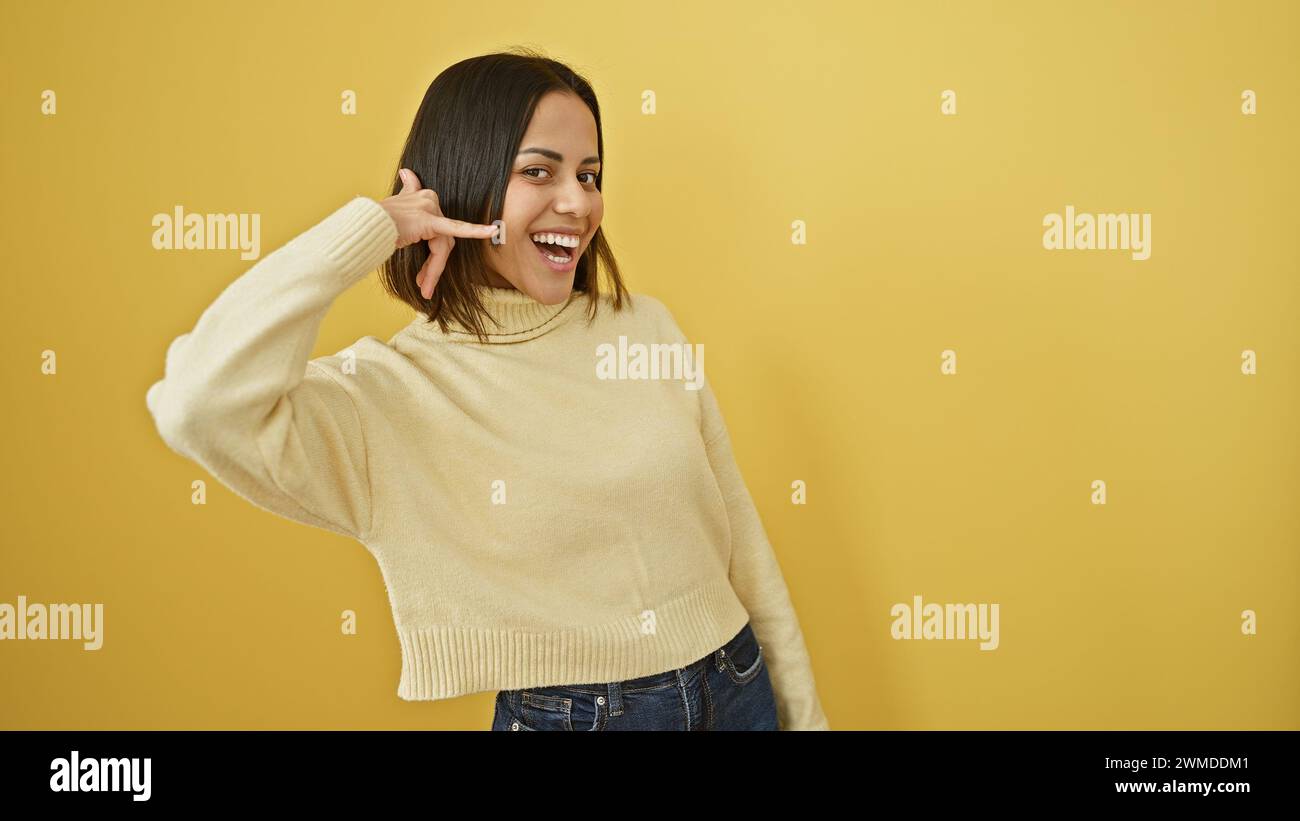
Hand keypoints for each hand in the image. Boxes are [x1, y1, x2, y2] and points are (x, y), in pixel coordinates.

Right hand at [380, 168, 498, 298]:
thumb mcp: (395, 202)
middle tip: (424, 285)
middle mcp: (430, 199)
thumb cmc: (374, 222)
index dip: (431, 254)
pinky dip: (475, 230)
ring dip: (433, 270)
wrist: (363, 227)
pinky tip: (491, 231)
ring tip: (425, 289)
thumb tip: (407, 171)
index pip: (437, 231)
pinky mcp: (429, 220)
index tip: (423, 275)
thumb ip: (407, 188)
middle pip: (441, 241)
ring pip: (441, 246)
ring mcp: (430, 209)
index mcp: (424, 196)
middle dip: (433, 266)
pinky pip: (456, 229)